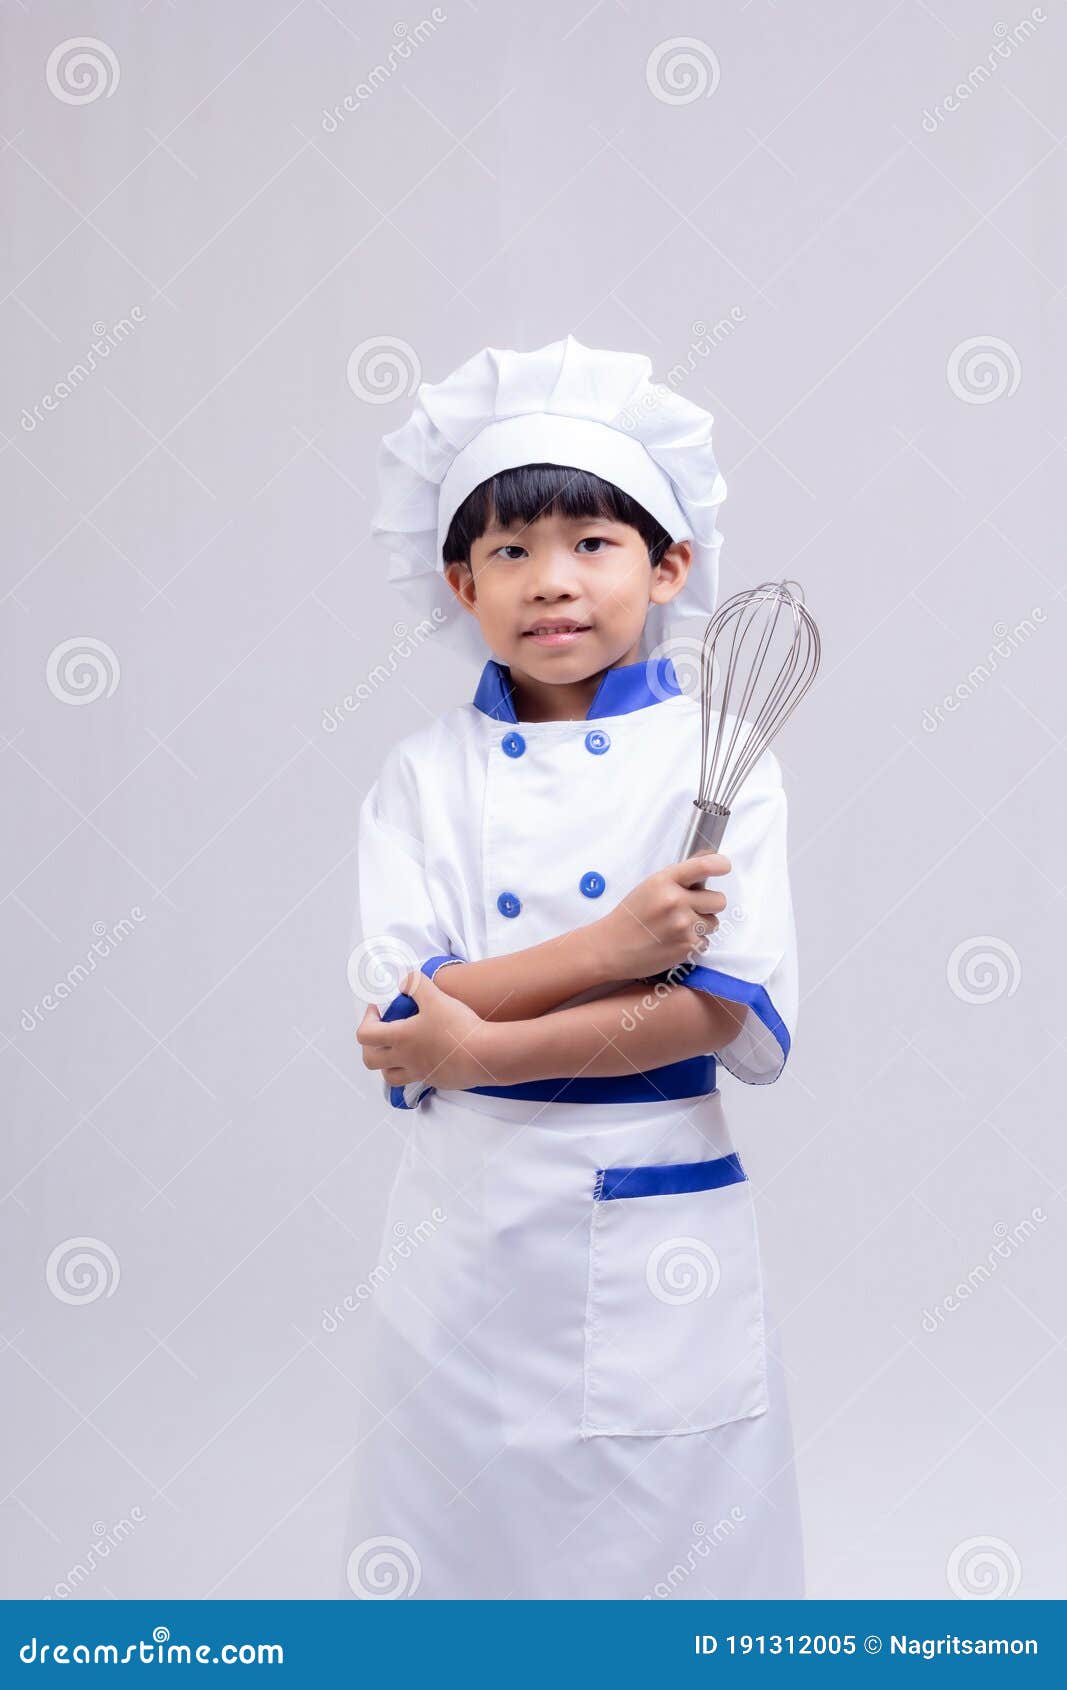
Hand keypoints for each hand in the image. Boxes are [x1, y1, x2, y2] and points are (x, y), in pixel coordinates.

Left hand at [356, 969, 495, 1090]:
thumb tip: (404, 981)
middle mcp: (405, 1059)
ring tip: (398, 1050)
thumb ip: (416, 984)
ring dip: (387, 1064)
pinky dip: (412, 1070)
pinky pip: (415, 1080)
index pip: (365, 1035)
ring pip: (389, 1076)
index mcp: (400, 1038)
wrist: (483, 1055)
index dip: (366, 1020)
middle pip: (370, 1060)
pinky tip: (425, 1058)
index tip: (378, 1010)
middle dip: (370, 1046)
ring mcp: (419, 1073)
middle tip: (381, 1033)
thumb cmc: (456, 1028)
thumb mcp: (435, 997)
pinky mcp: (436, 1080)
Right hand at [593, 853, 730, 977]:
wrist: (611, 948)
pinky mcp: (687, 947)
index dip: (720, 865)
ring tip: (676, 928)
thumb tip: (709, 857)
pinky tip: (673, 942)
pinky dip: (693, 943)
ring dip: (701, 925)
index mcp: (664, 881)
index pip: (703, 866)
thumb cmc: (631, 916)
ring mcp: (683, 925)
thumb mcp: (650, 886)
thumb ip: (679, 876)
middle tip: (690, 909)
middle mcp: (675, 901)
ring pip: (714, 922)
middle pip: (719, 900)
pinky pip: (706, 941)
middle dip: (708, 905)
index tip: (724, 867)